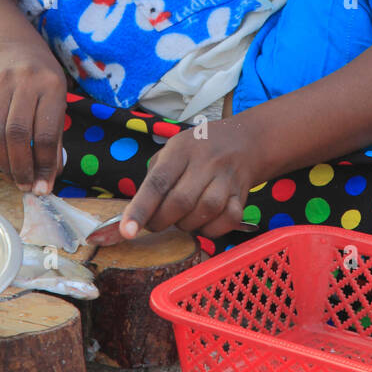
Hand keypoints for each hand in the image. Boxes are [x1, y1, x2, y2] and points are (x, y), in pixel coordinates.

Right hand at [0, 40, 66, 193]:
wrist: (15, 49)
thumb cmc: (44, 82)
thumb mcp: (58, 102)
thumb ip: (55, 139)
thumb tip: (48, 179)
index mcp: (51, 85)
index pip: (46, 133)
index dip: (44, 164)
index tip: (43, 186)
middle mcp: (25, 82)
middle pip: (18, 133)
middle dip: (22, 166)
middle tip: (26, 186)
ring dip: (5, 162)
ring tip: (14, 178)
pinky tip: (4, 160)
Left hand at [120, 118, 258, 239]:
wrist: (245, 140)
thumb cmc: (199, 149)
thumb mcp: (173, 150)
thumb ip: (155, 178)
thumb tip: (138, 213)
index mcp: (180, 150)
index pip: (157, 182)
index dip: (141, 209)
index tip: (127, 231)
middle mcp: (205, 162)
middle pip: (180, 202)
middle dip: (162, 221)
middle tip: (156, 223)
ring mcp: (226, 178)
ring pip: (204, 211)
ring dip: (187, 225)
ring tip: (182, 218)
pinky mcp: (241, 195)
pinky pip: (227, 220)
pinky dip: (212, 229)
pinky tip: (204, 221)